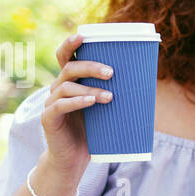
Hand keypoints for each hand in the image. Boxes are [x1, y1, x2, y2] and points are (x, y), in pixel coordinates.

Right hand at [42, 33, 113, 174]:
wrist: (73, 159)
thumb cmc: (92, 132)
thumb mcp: (105, 111)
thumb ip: (114, 94)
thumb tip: (146, 83)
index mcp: (70, 82)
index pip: (65, 56)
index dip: (71, 44)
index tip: (83, 36)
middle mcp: (58, 88)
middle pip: (69, 68)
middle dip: (90, 66)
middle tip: (111, 72)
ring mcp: (51, 103)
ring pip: (67, 86)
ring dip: (90, 89)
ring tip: (110, 97)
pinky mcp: (48, 118)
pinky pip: (60, 106)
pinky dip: (77, 102)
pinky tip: (92, 102)